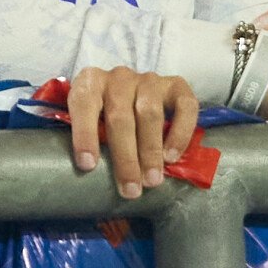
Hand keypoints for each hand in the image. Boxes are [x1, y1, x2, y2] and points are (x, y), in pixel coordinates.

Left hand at [67, 67, 199, 197]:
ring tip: (152, 180)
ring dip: (151, 150)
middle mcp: (119, 77)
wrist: (132, 96)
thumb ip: (88, 140)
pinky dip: (180, 133)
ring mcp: (148, 80)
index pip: (84, 103)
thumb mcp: (89, 124)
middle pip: (120, 116)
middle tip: (130, 189)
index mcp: (90, 83)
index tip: (88, 165)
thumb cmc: (105, 118)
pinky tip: (172, 156)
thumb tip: (88, 178)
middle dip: (125, 157)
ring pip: (150, 113)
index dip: (85, 134)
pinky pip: (184, 106)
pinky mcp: (175, 85)